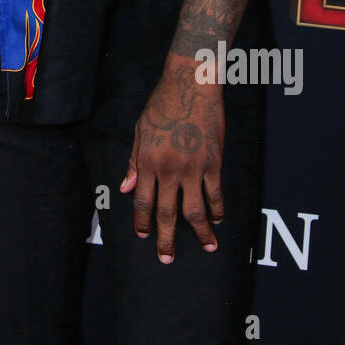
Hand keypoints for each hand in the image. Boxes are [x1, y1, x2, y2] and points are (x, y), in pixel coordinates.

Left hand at [120, 55, 224, 262]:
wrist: (191, 86)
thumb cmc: (162, 105)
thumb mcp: (140, 131)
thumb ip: (134, 162)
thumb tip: (127, 188)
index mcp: (148, 162)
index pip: (144, 201)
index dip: (144, 222)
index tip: (144, 237)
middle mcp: (169, 170)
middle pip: (167, 213)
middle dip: (166, 239)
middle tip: (167, 259)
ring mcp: (193, 168)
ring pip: (195, 210)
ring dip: (199, 232)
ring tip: (206, 247)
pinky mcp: (213, 163)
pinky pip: (215, 193)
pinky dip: (217, 209)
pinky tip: (217, 220)